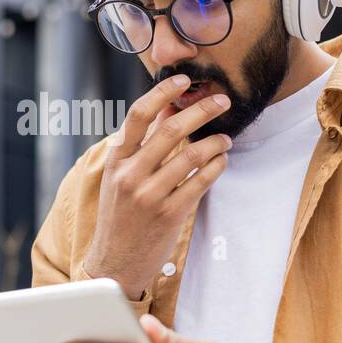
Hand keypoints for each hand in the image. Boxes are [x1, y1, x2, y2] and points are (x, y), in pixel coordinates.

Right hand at [81, 76, 232, 300]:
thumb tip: (166, 108)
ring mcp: (150, 195)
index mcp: (116, 160)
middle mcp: (130, 174)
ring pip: (192, 155)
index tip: (183, 79)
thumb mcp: (120, 176)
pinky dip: (216, 167)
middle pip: (171, 129)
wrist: (115, 263)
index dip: (163, 92)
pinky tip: (222, 161)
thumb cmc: (120, 215)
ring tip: (226, 138)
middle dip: (202, 109)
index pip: (139, 115)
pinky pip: (201, 182)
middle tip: (222, 100)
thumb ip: (142, 144)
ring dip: (216, 141)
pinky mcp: (169, 214)